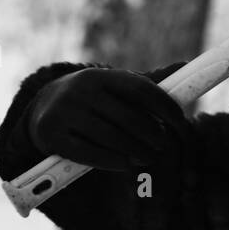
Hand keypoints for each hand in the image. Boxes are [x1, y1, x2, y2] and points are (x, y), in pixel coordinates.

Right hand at [25, 67, 188, 170]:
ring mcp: (63, 112)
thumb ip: (148, 82)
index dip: (165, 106)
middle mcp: (80, 89)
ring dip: (136, 151)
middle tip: (163, 144)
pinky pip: (87, 153)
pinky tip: (126, 165)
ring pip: (110, 137)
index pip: (141, 89)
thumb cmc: (94, 98)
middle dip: (152, 133)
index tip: (181, 121)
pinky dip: (111, 161)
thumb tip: (184, 65)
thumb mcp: (115, 86)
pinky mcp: (51, 135)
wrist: (44, 106)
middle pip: (128, 117)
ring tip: (149, 157)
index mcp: (101, 75)